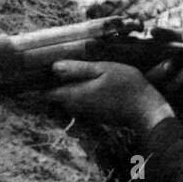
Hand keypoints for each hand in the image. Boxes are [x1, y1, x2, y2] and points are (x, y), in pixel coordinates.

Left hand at [46, 60, 173, 131]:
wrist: (148, 111)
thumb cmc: (127, 87)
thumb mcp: (104, 70)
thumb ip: (78, 69)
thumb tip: (54, 67)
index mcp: (74, 95)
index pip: (45, 93)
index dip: (38, 85)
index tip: (34, 78)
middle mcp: (76, 107)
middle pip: (56, 97)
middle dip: (53, 86)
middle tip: (53, 71)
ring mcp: (87, 113)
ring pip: (69, 100)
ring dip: (68, 89)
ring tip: (73, 75)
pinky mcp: (97, 115)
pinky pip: (82, 104)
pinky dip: (81, 94)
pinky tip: (92, 84)